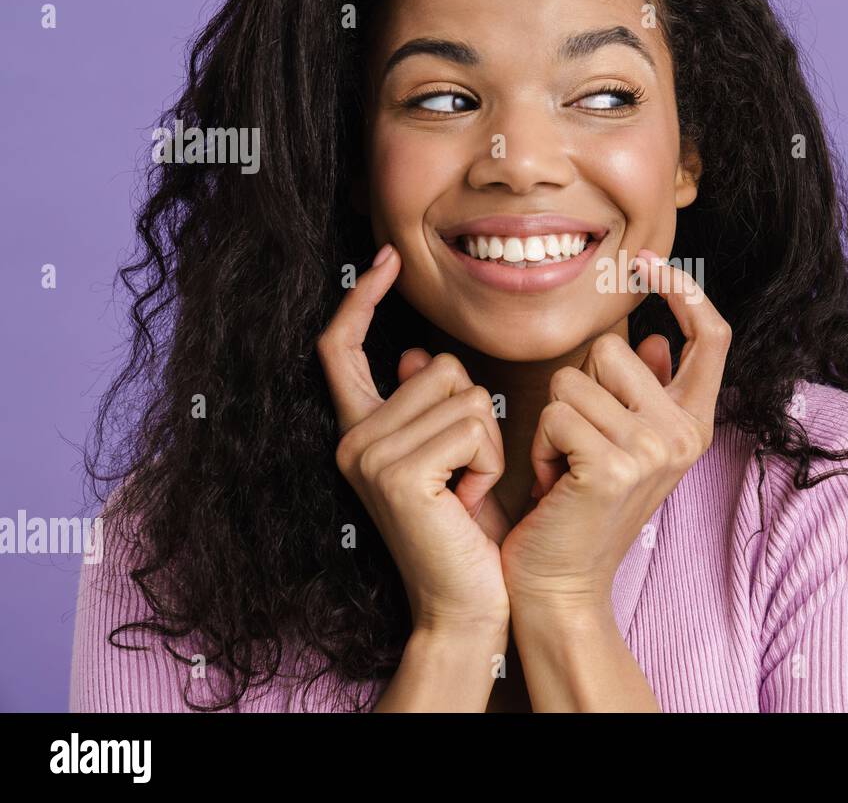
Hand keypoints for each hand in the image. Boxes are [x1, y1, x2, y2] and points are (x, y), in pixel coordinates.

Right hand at [317, 244, 510, 635]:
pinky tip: (469, 501)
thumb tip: (408, 355)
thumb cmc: (468, 531)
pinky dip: (489, 462)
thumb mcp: (450, 458)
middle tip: (464, 474)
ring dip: (487, 442)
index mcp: (359, 432)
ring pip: (463, 392)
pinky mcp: (398, 472)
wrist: (468, 604)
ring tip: (467, 490)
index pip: (341, 347)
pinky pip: (474, 425)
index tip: (386, 259)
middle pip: (436, 364)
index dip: (361, 298)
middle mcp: (352, 439)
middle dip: (475, 414)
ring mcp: (368, 455)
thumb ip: (424, 408)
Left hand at [499, 249, 731, 613]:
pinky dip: (541, 443)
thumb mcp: (622, 445)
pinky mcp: (613, 465)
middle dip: (578, 386)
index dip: (684, 290)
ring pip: (575, 378)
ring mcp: (654, 450)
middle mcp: (685, 434)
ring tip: (564, 467)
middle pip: (614, 347)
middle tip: (578, 445)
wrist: (561, 584)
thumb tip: (652, 339)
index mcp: (694, 423)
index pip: (713, 336)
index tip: (646, 263)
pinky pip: (555, 412)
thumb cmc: (579, 508)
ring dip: (553, 420)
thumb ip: (643, 391)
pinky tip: (553, 481)